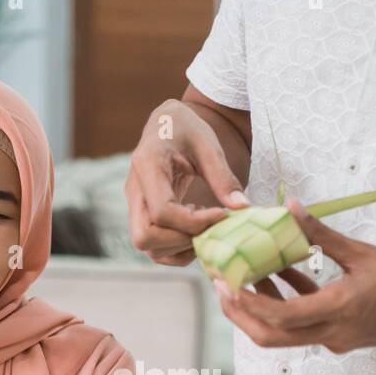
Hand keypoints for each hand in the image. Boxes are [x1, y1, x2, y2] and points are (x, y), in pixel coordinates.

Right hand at [126, 99, 249, 265]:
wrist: (167, 124)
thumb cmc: (187, 129)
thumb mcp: (208, 145)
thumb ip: (223, 177)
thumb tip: (241, 208)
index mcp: (147, 165)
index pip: (161, 211)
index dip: (193, 222)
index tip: (222, 214)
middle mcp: (134, 190)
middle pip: (144, 237)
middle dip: (181, 240)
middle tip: (209, 225)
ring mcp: (135, 207)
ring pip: (148, 247)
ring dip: (181, 245)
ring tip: (204, 221)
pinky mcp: (142, 217)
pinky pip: (154, 248)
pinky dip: (178, 250)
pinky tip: (196, 228)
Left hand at [213, 200, 375, 352]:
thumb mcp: (363, 253)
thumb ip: (321, 234)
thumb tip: (290, 206)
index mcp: (340, 310)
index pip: (282, 316)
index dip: (249, 303)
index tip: (226, 284)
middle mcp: (332, 332)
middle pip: (271, 337)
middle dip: (241, 315)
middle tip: (221, 286)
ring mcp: (334, 339)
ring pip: (284, 335)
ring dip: (260, 309)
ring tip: (242, 276)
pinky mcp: (338, 337)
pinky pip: (302, 325)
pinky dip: (286, 304)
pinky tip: (278, 276)